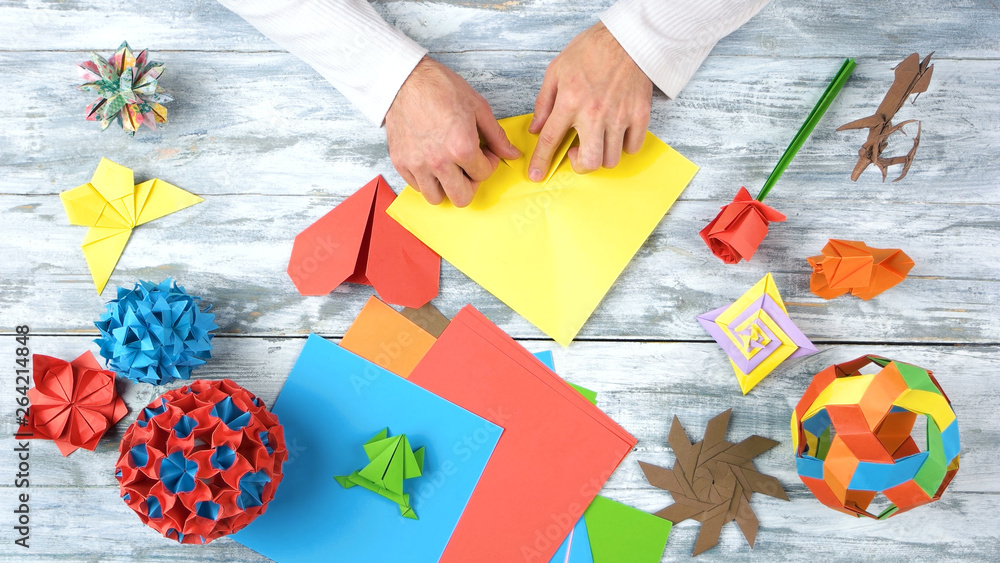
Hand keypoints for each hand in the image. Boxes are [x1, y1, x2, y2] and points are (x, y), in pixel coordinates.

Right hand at [385, 56, 520, 206]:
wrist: (405, 80)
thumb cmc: (441, 88)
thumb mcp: (477, 107)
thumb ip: (496, 136)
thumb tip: (511, 153)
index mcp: (461, 147)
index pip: (483, 174)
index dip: (489, 163)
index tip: (485, 152)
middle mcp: (439, 162)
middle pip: (462, 198)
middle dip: (471, 184)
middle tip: (470, 168)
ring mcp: (417, 165)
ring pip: (437, 198)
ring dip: (447, 187)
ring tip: (450, 168)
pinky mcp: (401, 163)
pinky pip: (417, 187)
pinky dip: (427, 181)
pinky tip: (432, 163)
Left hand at [528, 22, 652, 180]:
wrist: (628, 38)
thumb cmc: (591, 51)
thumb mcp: (556, 71)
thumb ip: (544, 102)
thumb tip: (536, 128)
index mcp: (570, 102)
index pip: (550, 140)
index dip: (540, 161)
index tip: (536, 175)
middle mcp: (595, 114)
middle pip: (589, 162)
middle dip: (580, 165)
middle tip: (577, 153)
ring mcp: (620, 116)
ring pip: (611, 159)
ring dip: (601, 155)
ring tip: (597, 139)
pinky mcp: (640, 115)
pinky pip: (632, 147)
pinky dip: (624, 146)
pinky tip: (617, 133)